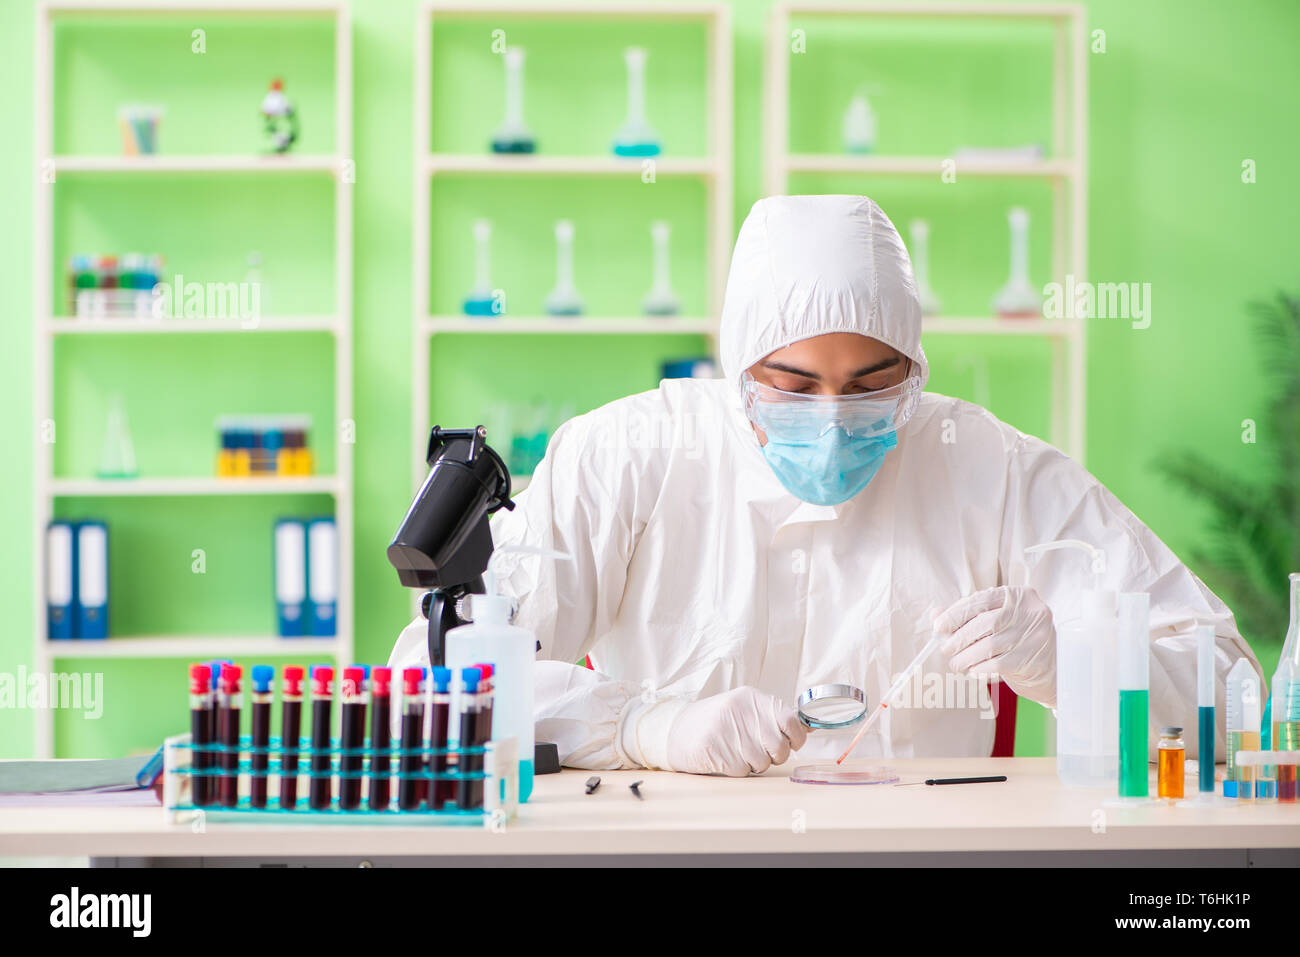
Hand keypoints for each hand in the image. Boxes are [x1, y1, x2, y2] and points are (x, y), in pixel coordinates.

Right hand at [664, 687, 808, 775]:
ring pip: (761, 762)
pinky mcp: (714, 749)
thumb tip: (808, 728)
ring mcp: (726, 730)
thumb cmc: (717, 722)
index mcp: (752, 698)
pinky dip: (737, 769)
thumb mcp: (745, 711)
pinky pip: (742, 770)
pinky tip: (724, 757)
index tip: (790, 743)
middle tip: (759, 751)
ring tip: (736, 751)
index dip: (795, 737)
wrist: (676, 730)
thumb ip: (774, 718)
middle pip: (779, 747)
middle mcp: (740, 711)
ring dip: (753, 764)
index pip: (790, 720)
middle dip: (773, 756)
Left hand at [933, 586, 1056, 706]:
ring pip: (989, 646)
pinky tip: (972, 671)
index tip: (938, 626)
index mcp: (1019, 595)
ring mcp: (1034, 636)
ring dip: (965, 657)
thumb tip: (936, 614)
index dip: (956, 613)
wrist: (1052, 667)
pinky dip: (979, 668)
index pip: (981, 600)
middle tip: (945, 649)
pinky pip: (997, 664)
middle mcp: (1030, 612)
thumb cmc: (1018, 638)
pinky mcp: (1033, 658)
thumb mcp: (997, 618)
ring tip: (955, 663)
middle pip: (984, 623)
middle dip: (959, 638)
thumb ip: (968, 613)